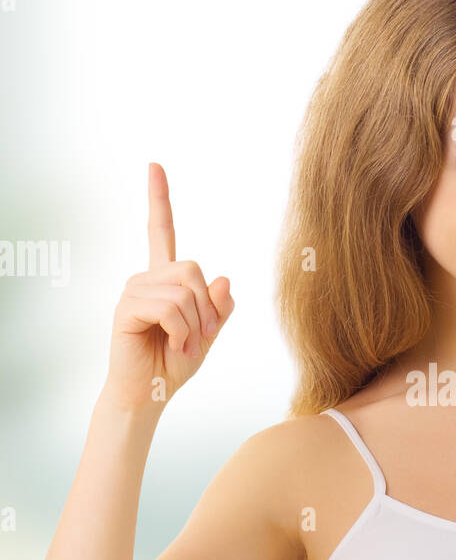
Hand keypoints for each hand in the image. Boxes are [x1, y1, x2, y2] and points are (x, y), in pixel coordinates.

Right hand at [103, 163, 233, 411]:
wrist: (149, 393)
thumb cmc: (175, 364)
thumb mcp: (209, 334)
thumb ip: (219, 308)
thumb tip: (224, 279)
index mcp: (164, 279)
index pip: (160, 230)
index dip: (158, 199)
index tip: (154, 165)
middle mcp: (146, 278)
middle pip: (193, 269)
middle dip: (207, 308)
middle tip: (201, 338)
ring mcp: (134, 290)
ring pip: (184, 291)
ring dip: (195, 325)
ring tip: (183, 346)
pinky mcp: (126, 307)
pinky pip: (170, 308)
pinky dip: (182, 332)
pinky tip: (173, 345)